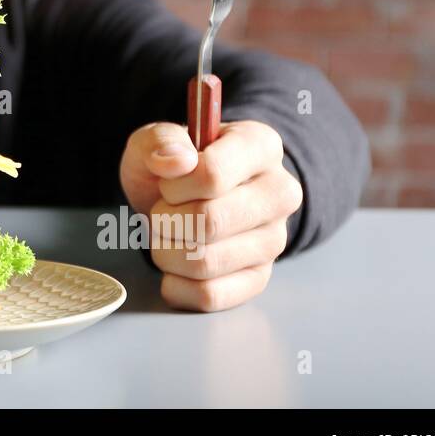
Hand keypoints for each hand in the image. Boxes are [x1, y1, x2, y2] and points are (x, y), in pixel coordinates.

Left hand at [119, 120, 301, 311]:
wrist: (182, 199)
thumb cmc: (172, 168)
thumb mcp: (154, 141)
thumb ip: (160, 141)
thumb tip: (178, 162)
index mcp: (261, 146)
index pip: (212, 175)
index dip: (174, 186)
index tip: (166, 184)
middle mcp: (280, 192)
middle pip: (209, 221)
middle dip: (166, 221)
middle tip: (161, 213)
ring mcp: (274, 239)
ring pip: (206, 262)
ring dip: (166, 252)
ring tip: (167, 235)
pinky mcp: (260, 277)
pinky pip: (210, 294)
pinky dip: (176, 285)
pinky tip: (172, 267)